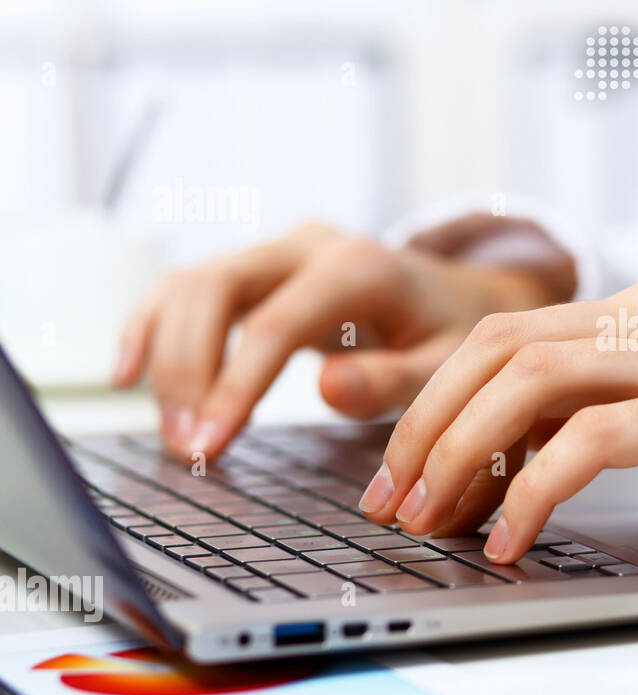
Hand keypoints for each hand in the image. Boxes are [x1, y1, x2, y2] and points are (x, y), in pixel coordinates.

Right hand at [114, 221, 561, 460]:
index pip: (275, 324)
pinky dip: (152, 327)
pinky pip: (186, 289)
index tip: (209, 447)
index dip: (234, 386)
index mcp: (359, 267)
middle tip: (187, 449)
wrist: (452, 297)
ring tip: (174, 436)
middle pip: (215, 289)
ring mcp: (276, 252)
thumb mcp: (445, 364)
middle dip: (189, 372)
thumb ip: (392, 379)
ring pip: (191, 285)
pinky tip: (128, 374)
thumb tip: (329, 390)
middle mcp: (309, 246)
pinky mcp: (255, 269)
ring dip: (167, 359)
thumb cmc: (449, 335)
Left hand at [356, 282, 637, 561]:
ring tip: (429, 519)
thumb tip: (524, 453)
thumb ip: (620, 409)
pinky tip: (512, 537)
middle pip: (501, 347)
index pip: (511, 335)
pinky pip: (594, 438)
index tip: (405, 469)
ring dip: (460, 453)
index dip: (439, 400)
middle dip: (425, 424)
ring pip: (532, 380)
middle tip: (391, 498)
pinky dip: (533, 488)